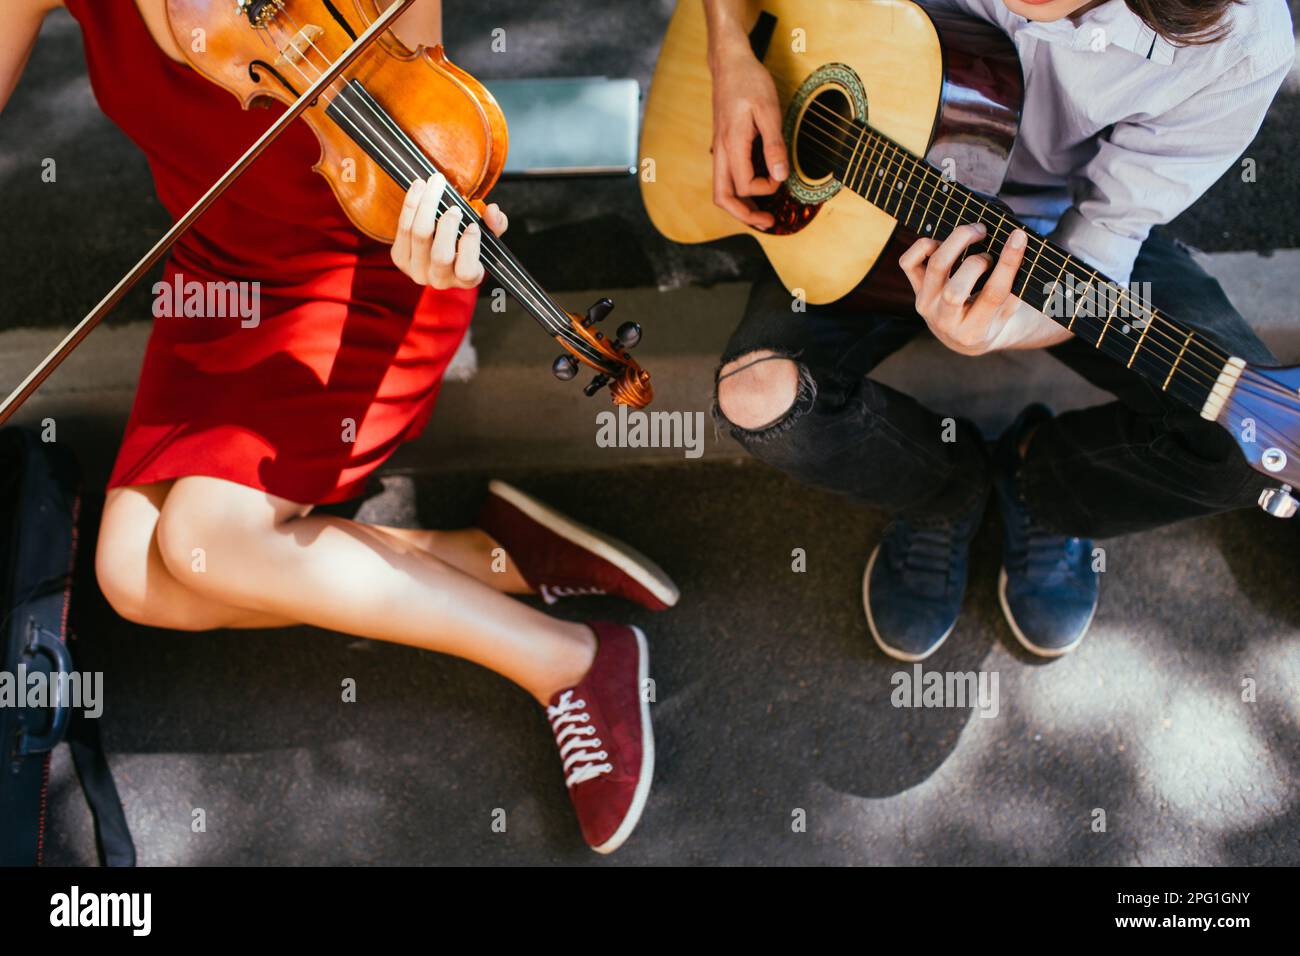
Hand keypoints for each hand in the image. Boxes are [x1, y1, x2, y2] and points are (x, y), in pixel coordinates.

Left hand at [390, 173, 507, 289]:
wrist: (436, 251)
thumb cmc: (465, 245)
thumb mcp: (486, 237)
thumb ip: (495, 225)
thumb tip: (493, 211)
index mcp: (465, 279)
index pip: (466, 271)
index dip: (469, 247)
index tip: (473, 225)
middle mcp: (440, 280)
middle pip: (440, 255)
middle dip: (448, 226)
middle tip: (455, 207)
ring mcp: (417, 270)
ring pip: (419, 235)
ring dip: (427, 205)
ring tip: (436, 183)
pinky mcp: (400, 258)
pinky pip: (403, 227)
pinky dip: (411, 204)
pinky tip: (420, 186)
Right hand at [709, 42, 788, 229]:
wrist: (729, 63)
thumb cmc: (749, 82)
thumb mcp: (768, 110)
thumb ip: (774, 145)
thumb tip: (780, 176)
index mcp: (732, 144)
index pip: (745, 185)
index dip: (767, 187)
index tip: (783, 175)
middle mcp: (721, 151)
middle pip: (722, 197)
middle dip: (744, 215)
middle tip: (767, 222)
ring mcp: (719, 150)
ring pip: (722, 190)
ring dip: (741, 205)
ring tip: (762, 213)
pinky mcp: (723, 146)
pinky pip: (726, 177)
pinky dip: (739, 190)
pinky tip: (756, 189)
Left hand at [900, 224, 1058, 355]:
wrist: (962, 337)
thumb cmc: (992, 317)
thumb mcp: (1009, 310)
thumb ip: (1017, 284)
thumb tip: (1019, 243)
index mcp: (975, 331)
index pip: (992, 295)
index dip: (1008, 264)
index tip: (1018, 237)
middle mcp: (946, 321)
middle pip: (956, 290)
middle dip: (977, 262)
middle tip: (990, 252)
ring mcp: (927, 305)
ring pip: (936, 268)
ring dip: (957, 242)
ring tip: (977, 232)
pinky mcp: (915, 290)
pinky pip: (909, 262)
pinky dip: (924, 246)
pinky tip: (943, 242)